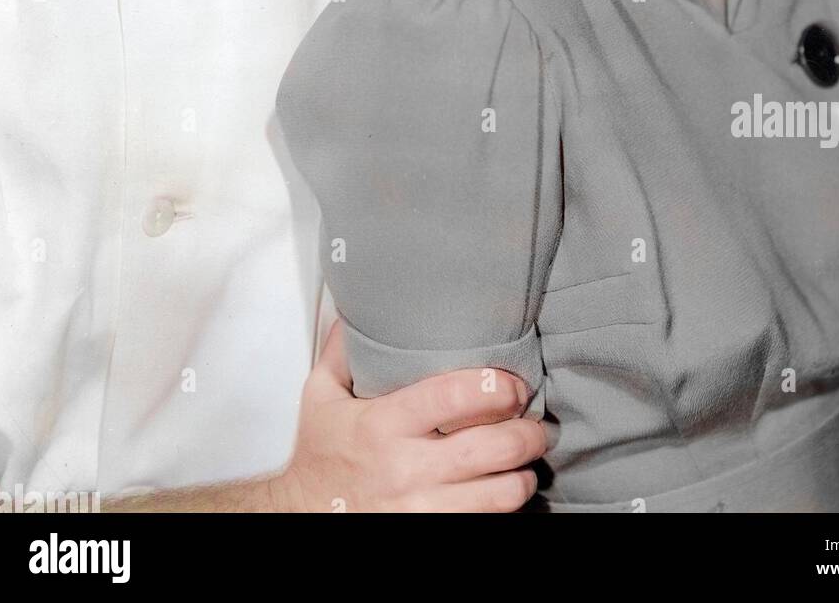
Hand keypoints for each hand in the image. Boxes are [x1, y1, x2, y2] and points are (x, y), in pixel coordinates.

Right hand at [269, 319, 545, 512]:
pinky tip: (506, 491)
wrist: (301, 517)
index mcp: (381, 424)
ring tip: (528, 460)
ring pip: (497, 495)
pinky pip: (484, 523)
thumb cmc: (319, 456)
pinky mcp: (428, 533)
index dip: (494, 386)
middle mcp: (404, 469)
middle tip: (537, 424)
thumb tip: (360, 305)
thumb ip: (342, 350)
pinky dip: (505, 507)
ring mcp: (419, 509)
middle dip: (526, 433)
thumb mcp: (320, 396)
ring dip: (523, 475)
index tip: (514, 383)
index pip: (452, 397)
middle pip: (488, 449)